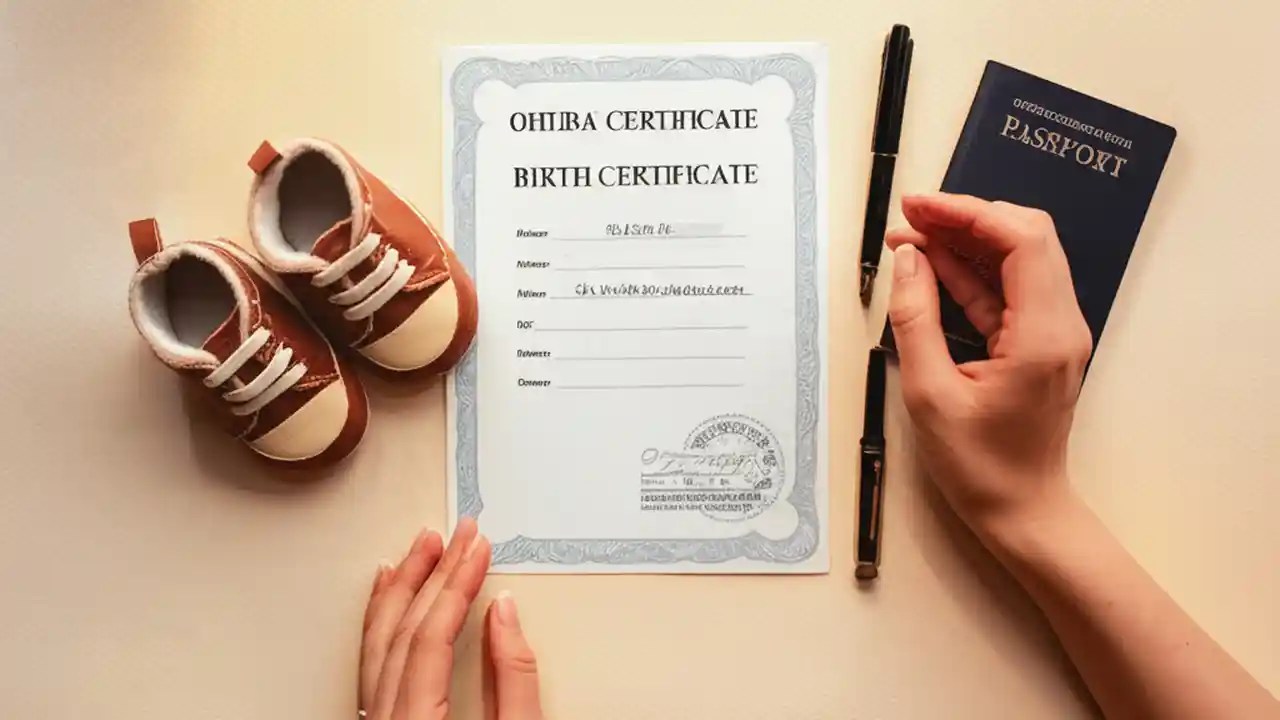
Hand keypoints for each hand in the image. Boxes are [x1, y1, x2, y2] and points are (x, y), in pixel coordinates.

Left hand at [360, 518, 543, 718]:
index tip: (479, 550)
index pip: (432, 637)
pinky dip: (381, 621)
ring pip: (379, 643)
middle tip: (459, 536)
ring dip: (402, 590)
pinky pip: (371, 661)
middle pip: (403, 631)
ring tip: (421, 550)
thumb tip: (504, 610)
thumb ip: (514, 677)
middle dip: (435, 575)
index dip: (458, 587)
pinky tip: (387, 594)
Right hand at [885, 193, 1092, 543]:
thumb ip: (916, 319)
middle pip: (1025, 238)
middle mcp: (1060, 324)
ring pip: (1015, 260)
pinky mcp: (1037, 344)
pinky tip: (928, 268)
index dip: (969, 212)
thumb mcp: (930, 394)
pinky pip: (1006, 291)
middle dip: (966, 218)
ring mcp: (1052, 333)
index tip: (919, 208)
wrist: (1022, 512)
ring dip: (964, 243)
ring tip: (909, 237)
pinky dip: (969, 273)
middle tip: (909, 217)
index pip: (1022, 240)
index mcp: (1043, 334)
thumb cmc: (979, 467)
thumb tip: (908, 259)